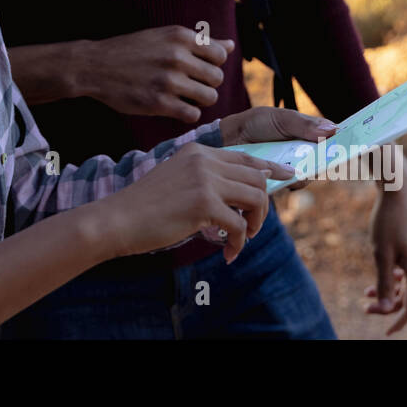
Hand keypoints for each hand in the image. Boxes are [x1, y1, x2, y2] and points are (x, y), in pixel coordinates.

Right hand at [79, 25, 233, 122]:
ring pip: (209, 97)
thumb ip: (200, 42)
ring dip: (199, 100)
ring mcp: (169, 80)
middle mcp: (177, 56)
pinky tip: (174, 107)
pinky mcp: (159, 103)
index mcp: (180, 36)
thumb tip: (230, 46)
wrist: (94, 66)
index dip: (211, 65)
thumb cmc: (132, 51)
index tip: (197, 69)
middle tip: (189, 86)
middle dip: (206, 84)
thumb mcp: (164, 37)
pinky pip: (192, 114)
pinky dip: (187, 113)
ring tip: (183, 97)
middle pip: (217, 78)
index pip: (219, 55)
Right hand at [93, 142, 297, 264]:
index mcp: (197, 151)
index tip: (288, 176)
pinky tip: (227, 254)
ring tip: (241, 239)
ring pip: (256, 197)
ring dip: (254, 223)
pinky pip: (239, 226)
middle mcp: (203, 160)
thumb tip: (243, 196)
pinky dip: (238, 244)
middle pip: (257, 177)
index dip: (270, 168)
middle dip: (262, 206)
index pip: (246, 157)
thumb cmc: (145, 207)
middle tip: (251, 227)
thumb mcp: (178, 181)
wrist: (118, 219)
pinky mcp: (203, 204)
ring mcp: (204, 180)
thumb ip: (207, 180)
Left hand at [221, 105, 337, 189]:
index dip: (348, 143)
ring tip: (298, 166)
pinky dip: (293, 180)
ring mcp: (295, 166)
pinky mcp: (283, 180)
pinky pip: (296, 184)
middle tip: (330, 158)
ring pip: (313, 174)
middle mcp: (307, 151)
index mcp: (311, 132)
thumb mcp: (281, 118)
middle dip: (332, 161)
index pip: (336, 139)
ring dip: (308, 171)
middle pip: (328, 160)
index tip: (361, 145)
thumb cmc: (257, 123)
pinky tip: (286, 173)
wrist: (230, 138)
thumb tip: (334, 130)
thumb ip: (304, 124)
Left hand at [366, 163, 406, 334]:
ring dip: (389, 290)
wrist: (398, 191)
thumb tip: (387, 308)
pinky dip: (394, 277)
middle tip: (365, 305)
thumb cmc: (387, 221)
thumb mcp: (381, 254)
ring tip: (367, 293)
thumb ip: (384, 283)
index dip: (399, 321)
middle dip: (388, 304)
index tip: (386, 331)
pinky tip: (380, 275)